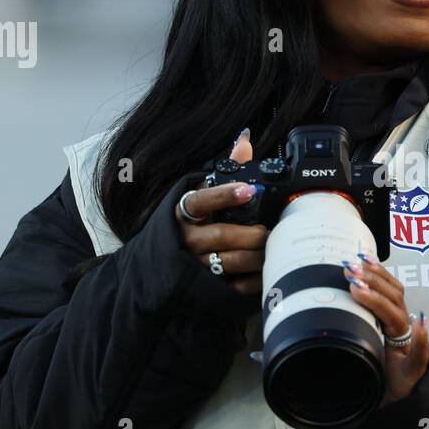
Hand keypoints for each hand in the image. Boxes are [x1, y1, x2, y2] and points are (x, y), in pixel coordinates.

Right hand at [173, 130, 268, 294]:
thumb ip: (223, 172)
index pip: (199, 202)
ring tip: (272, 246)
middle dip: (251, 233)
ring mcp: (196, 265)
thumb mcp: (196, 197)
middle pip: (222, 235)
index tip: (249, 191)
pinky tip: (267, 269)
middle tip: (268, 229)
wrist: (156, 270)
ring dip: (257, 255)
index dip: (224, 196)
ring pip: (232, 261)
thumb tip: (244, 141)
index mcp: (182, 214)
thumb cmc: (185, 227)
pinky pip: (235, 285)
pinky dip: (255, 278)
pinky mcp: (208, 287)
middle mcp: (186, 240)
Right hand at [342, 253, 428, 405]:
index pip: (389, 310)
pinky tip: (365, 261)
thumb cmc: (401, 382)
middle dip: (371, 280)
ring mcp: (397, 314)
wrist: (399, 388)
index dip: (373, 299)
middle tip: (349, 271)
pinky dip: (376, 272)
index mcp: (404, 333)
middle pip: (390, 293)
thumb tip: (423, 321)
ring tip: (353, 263)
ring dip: (373, 273)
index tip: (354, 290)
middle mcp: (403, 319)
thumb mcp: (412, 372)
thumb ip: (420, 352)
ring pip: (390, 286)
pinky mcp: (389, 311)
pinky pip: (386, 287)